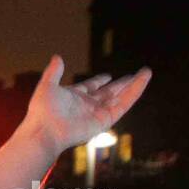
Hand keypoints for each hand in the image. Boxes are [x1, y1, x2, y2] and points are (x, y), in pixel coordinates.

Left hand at [21, 55, 151, 155]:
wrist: (45, 131)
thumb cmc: (42, 111)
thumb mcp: (47, 86)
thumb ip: (54, 72)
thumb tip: (57, 57)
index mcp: (73, 97)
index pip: (90, 87)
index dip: (98, 81)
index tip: (107, 76)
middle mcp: (87, 106)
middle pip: (108, 92)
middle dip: (120, 84)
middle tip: (134, 75)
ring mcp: (97, 113)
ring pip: (119, 97)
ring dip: (134, 85)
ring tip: (146, 73)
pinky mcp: (105, 120)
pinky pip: (124, 104)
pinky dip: (134, 92)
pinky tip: (143, 80)